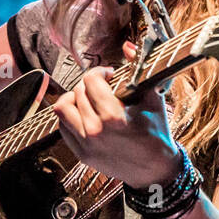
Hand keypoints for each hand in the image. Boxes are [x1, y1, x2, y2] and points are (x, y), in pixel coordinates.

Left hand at [51, 45, 181, 187]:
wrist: (154, 171)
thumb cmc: (156, 133)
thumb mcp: (153, 99)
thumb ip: (139, 70)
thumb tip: (128, 47)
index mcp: (113, 117)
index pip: (91, 81)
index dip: (99, 72)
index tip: (108, 75)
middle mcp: (95, 131)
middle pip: (77, 91)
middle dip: (89, 84)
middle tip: (102, 87)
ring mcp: (85, 144)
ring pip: (62, 108)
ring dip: (74, 98)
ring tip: (88, 99)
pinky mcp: (81, 154)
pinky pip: (63, 126)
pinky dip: (70, 116)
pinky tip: (85, 114)